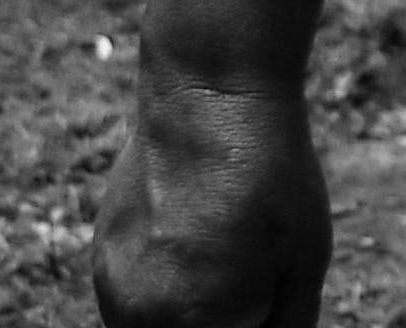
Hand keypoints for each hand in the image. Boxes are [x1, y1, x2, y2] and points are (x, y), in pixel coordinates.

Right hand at [90, 66, 328, 327]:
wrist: (207, 99)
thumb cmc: (270, 179)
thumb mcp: (304, 262)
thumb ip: (283, 325)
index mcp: (197, 327)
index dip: (253, 319)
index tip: (261, 290)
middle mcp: (141, 321)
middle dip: (221, 319)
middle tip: (245, 266)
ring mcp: (113, 292)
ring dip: (187, 314)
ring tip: (221, 252)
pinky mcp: (101, 263)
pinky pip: (133, 303)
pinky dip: (162, 291)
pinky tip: (194, 243)